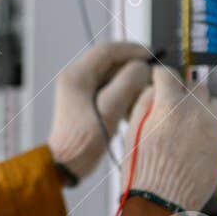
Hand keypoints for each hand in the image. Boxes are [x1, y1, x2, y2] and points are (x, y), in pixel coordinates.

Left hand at [50, 43, 152, 180]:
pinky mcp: (83, 102)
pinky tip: (132, 103)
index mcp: (77, 76)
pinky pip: (107, 87)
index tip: (153, 56)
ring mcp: (78, 90)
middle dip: (132, 65)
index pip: (108, 50)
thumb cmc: (84, 142)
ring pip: (109, 74)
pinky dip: (122, 90)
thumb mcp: (110, 111)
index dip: (133, 50)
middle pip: (109, 61)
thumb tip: (142, 67)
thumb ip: (127, 84)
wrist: (64, 165)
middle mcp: (75, 78)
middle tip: (152, 74)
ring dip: (128, 79)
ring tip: (144, 90)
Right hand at [123, 66, 216, 211]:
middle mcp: (195, 112)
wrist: (162, 202)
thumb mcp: (133, 132)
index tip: (159, 78)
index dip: (160, 74)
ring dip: (202, 103)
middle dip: (183, 89)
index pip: (168, 74)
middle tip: (173, 100)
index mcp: (170, 106)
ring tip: (189, 116)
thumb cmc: (143, 171)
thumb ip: (144, 103)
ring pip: (214, 100)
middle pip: (195, 84)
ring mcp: (213, 127)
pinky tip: (199, 132)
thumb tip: (154, 90)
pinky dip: (212, 121)